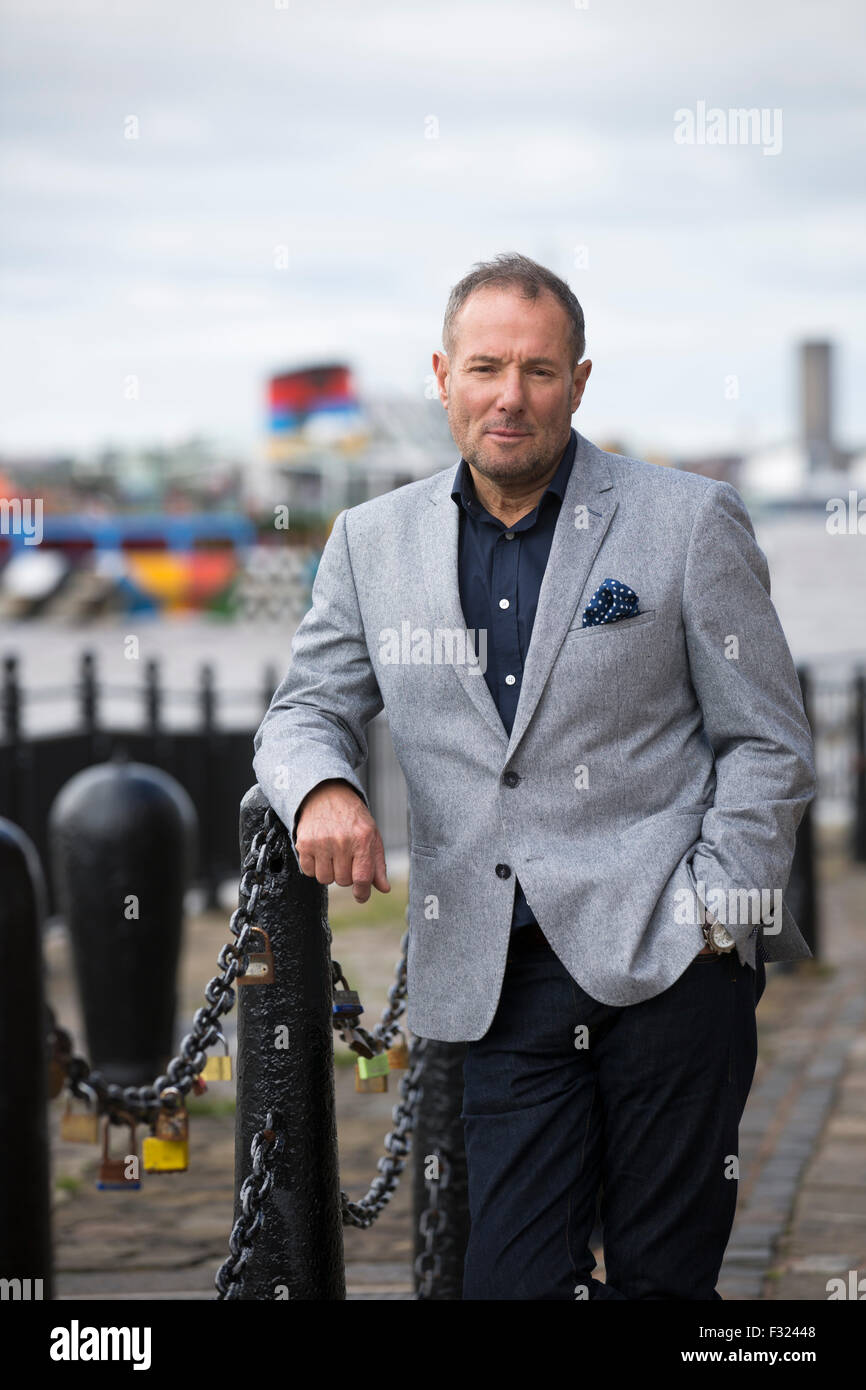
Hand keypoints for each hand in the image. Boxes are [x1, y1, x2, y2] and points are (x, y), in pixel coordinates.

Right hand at [294, 779, 390, 903]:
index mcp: (363, 839)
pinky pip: (308, 871)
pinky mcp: (304, 842)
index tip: (360, 896)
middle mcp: (342, 840)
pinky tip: (319, 852)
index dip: (362, 892)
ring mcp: (321, 841)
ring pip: (324, 879)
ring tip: (331, 854)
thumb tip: (384, 888)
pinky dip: (313, 867)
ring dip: (329, 872)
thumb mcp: (371, 835)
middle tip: (344, 858)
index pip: (362, 877)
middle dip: (345, 874)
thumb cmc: (352, 817)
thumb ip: (377, 863)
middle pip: (343, 881)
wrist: (326, 793)